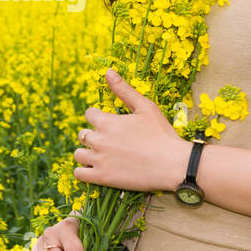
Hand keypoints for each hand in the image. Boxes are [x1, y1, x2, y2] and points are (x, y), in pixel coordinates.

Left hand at [73, 68, 189, 192]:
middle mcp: (98, 139)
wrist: (173, 165)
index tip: (111, 124)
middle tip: (111, 142)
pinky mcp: (101, 178)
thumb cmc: (162, 134)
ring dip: (86, 153)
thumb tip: (108, 71)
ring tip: (101, 156)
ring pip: (78, 154)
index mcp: (106, 121)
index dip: (99, 117)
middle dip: (94, 135)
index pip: (89, 114)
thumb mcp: (145, 107)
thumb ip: (124, 90)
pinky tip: (95, 169)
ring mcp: (98, 160)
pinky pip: (79, 173)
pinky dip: (83, 171)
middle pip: (83, 134)